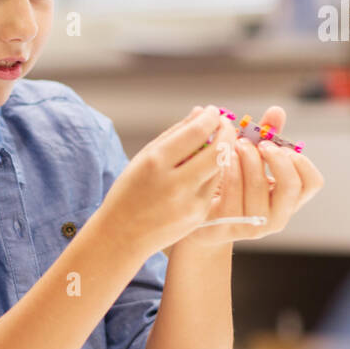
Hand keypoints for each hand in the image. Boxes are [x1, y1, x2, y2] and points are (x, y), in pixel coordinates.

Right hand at [103, 105, 225, 253]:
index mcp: (155, 163)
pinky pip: (214, 186)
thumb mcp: (143, 158)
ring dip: (222, 151)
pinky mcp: (199, 215)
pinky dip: (213, 173)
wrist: (122, 236)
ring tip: (215, 144)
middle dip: (227, 132)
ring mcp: (189, 201)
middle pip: (218, 149)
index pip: (196, 132)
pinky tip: (204, 169)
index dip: (211, 118)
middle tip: (225, 125)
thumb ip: (173, 134)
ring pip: (220, 167)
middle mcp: (174, 182)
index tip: (213, 112)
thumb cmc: (129, 192)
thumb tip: (200, 113)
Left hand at [181, 105, 323, 247]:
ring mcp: (254, 225)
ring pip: (259, 186)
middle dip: (274, 158)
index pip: (313, 182)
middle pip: (291, 185)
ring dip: (248, 158)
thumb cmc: (228, 183)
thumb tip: (277, 111)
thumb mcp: (250, 159)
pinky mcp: (229, 225)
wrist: (197, 215)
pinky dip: (229, 168)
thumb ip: (266, 136)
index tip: (280, 146)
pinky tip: (223, 158)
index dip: (300, 161)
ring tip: (236, 145)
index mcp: (289, 201)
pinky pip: (233, 190)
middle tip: (259, 143)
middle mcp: (277, 217)